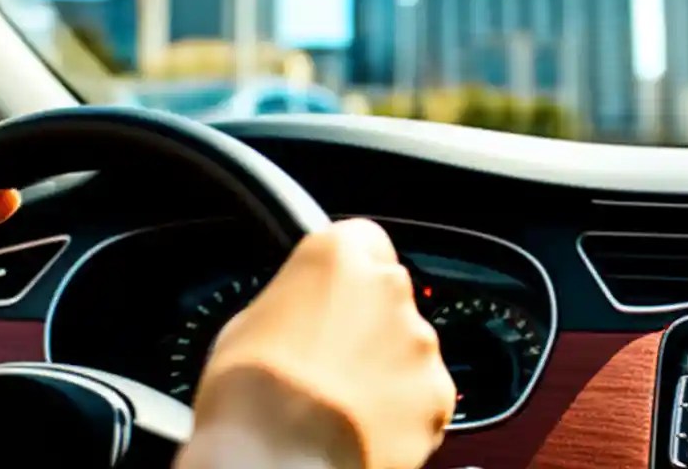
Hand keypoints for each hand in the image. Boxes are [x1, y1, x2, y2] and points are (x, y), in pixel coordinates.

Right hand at [177, 219, 455, 468]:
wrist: (277, 458)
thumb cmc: (248, 393)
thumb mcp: (249, 323)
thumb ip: (295, 303)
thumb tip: (299, 316)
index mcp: (338, 255)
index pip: (363, 240)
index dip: (347, 273)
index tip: (332, 295)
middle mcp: (388, 288)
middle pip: (388, 296)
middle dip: (368, 324)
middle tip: (329, 360)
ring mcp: (419, 343)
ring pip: (409, 348)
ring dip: (387, 367)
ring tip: (343, 404)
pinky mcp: (438, 394)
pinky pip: (424, 395)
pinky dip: (404, 410)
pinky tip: (365, 429)